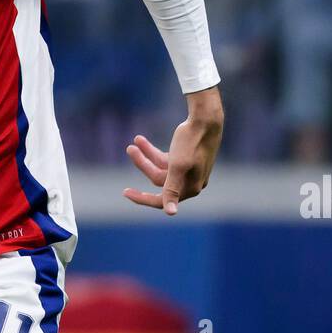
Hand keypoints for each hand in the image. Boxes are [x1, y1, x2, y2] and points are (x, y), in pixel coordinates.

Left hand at [124, 87, 223, 215]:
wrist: (206, 119)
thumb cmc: (192, 142)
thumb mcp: (178, 166)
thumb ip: (171, 189)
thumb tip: (171, 213)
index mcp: (191, 188)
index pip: (162, 200)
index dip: (142, 198)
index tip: (125, 192)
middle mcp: (190, 182)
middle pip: (159, 180)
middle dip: (143, 164)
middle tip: (129, 149)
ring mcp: (187, 171)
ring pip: (159, 168)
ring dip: (146, 156)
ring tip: (134, 142)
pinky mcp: (184, 159)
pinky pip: (163, 160)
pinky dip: (152, 151)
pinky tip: (140, 141)